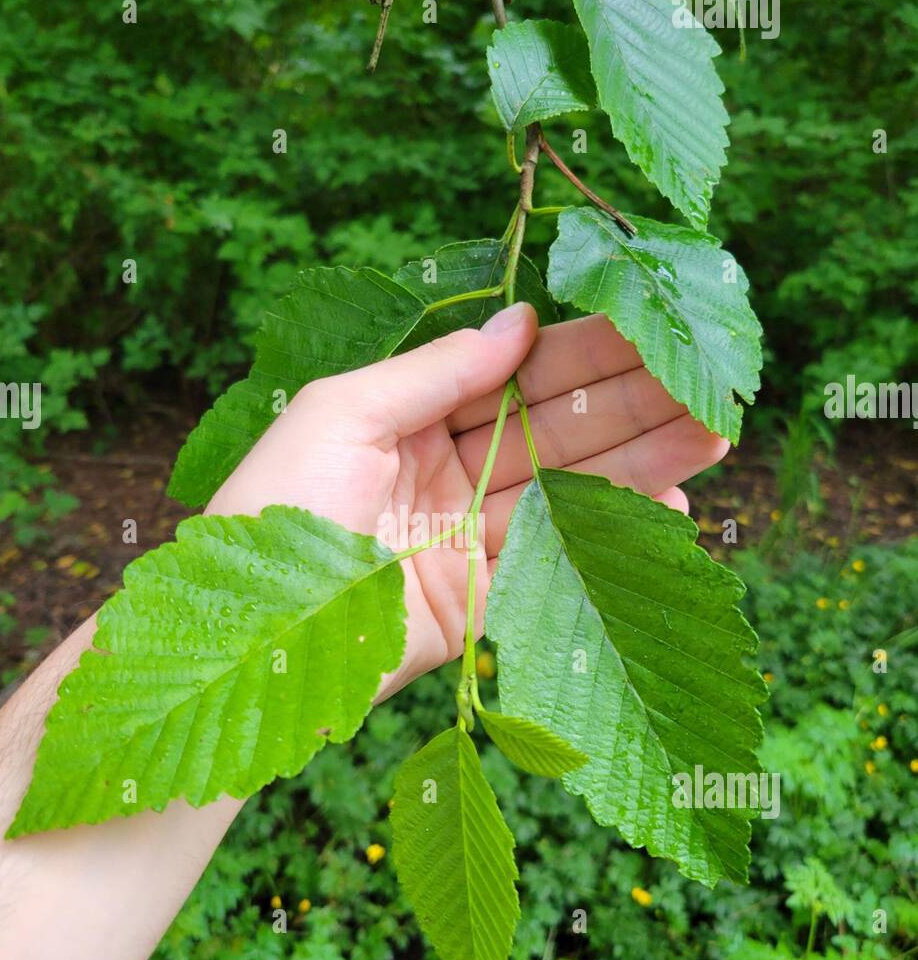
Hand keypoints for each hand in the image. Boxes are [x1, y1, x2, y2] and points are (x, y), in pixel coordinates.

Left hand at [208, 301, 728, 697]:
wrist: (245, 639)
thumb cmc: (274, 508)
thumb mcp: (343, 412)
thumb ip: (435, 369)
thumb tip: (521, 320)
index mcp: (410, 417)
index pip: (514, 375)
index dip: (582, 351)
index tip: (650, 326)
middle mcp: (448, 472)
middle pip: (554, 429)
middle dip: (632, 404)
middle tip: (706, 382)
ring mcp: (467, 538)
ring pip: (570, 491)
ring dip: (644, 463)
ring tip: (714, 432)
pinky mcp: (482, 603)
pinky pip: (561, 562)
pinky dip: (617, 538)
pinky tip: (673, 507)